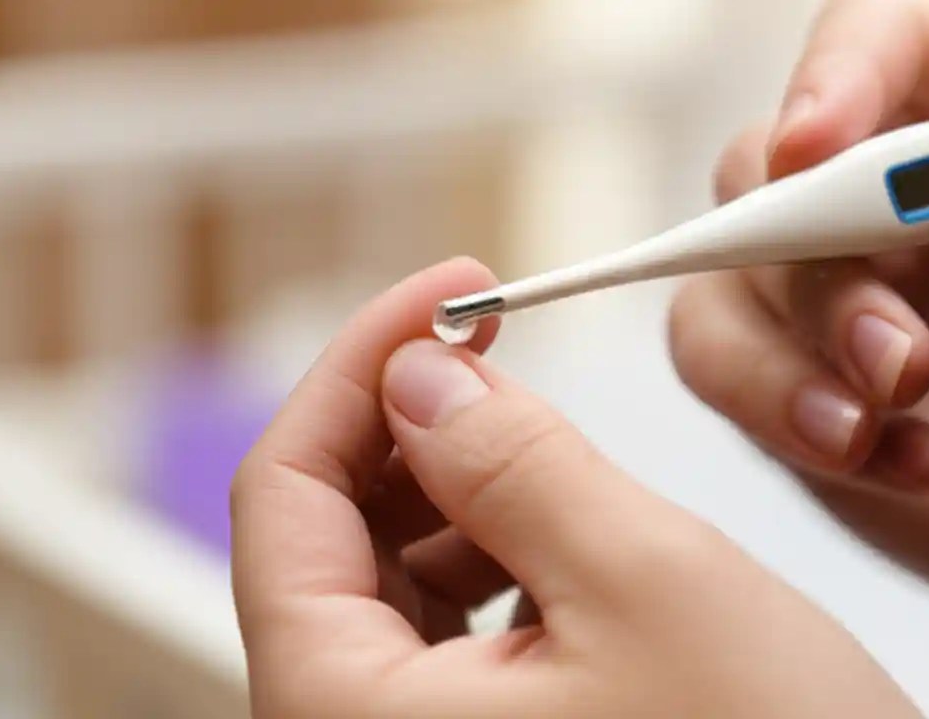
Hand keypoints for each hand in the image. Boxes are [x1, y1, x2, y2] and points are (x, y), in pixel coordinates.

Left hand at [231, 258, 919, 717]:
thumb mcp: (646, 585)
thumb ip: (511, 462)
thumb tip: (416, 376)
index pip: (283, 497)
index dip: (356, 369)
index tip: (445, 294)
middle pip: (324, 538)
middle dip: (405, 424)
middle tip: (492, 344)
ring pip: (386, 582)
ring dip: (452, 488)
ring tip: (543, 444)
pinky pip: (444, 635)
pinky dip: (490, 557)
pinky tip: (558, 528)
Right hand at [669, 0, 928, 637]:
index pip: (880, 43)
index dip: (835, 79)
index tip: (812, 150)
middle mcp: (887, 194)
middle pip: (768, 168)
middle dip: (811, 267)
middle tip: (897, 357)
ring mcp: (829, 289)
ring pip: (721, 278)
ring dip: (784, 356)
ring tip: (877, 423)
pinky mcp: (792, 372)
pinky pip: (723, 371)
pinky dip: (787, 415)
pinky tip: (902, 462)